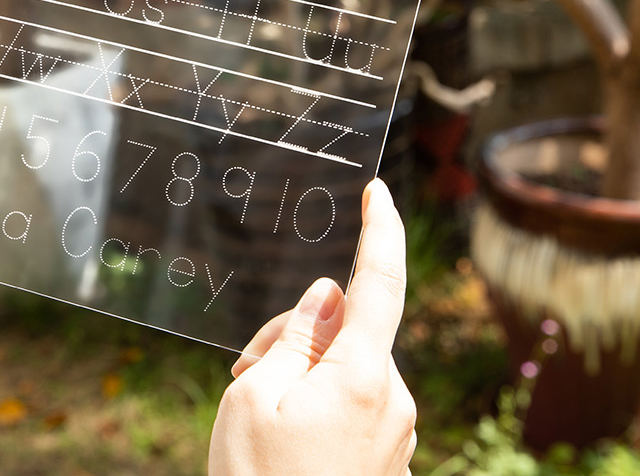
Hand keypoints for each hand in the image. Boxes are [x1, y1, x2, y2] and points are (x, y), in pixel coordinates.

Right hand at [208, 178, 415, 475]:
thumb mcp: (254, 395)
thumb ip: (295, 336)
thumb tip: (329, 296)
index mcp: (364, 377)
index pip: (381, 282)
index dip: (381, 229)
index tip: (379, 190)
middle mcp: (394, 401)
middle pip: (349, 329)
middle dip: (300, 330)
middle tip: (245, 364)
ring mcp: (395, 434)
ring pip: (349, 366)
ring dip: (305, 367)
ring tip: (258, 406)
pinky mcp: (388, 458)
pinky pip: (357, 403)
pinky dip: (321, 397)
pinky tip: (284, 433)